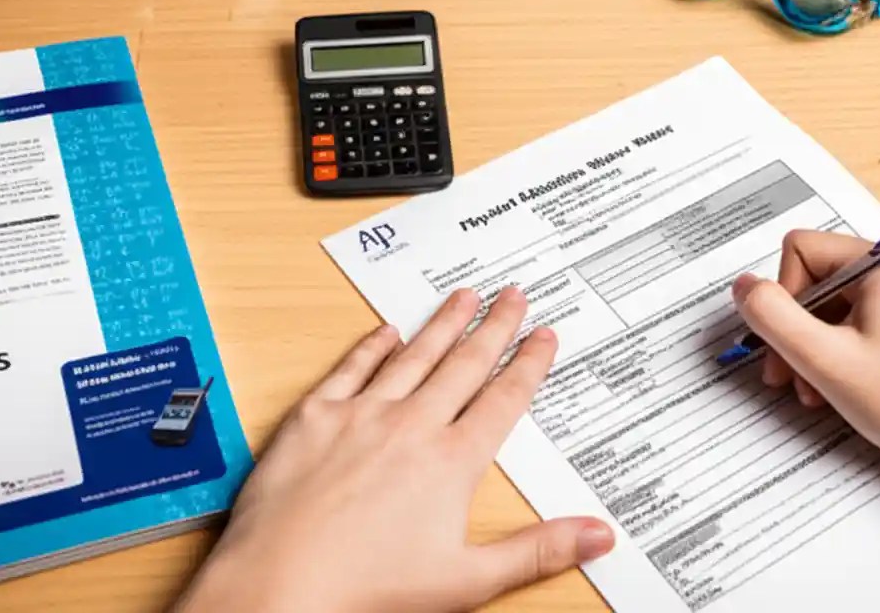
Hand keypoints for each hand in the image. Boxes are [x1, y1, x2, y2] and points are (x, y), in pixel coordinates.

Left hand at [175, 287, 615, 612]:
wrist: (282, 585)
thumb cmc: (369, 589)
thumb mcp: (469, 579)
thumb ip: (538, 550)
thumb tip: (598, 536)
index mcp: (452, 462)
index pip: (504, 401)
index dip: (529, 365)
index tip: (544, 337)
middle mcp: (412, 427)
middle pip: (464, 366)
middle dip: (494, 327)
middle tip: (512, 295)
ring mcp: (361, 416)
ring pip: (412, 357)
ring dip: (441, 324)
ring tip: (462, 296)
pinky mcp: (314, 418)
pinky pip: (349, 370)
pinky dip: (369, 347)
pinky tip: (384, 330)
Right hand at [731, 230, 879, 473]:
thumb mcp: (824, 360)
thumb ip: (773, 317)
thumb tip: (742, 286)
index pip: (800, 250)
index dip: (782, 298)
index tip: (786, 346)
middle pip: (814, 276)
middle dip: (793, 328)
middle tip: (786, 377)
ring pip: (831, 302)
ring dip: (811, 346)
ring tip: (812, 391)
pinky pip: (855, 318)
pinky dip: (836, 350)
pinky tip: (834, 386)